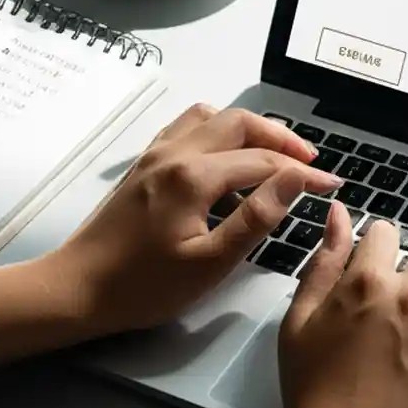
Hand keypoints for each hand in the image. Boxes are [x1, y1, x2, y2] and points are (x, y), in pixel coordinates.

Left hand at [41, 104, 342, 336]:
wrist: (76, 290)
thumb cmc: (144, 287)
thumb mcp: (211, 263)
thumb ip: (257, 218)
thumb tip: (294, 181)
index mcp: (194, 177)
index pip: (264, 163)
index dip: (303, 172)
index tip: (331, 185)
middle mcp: (175, 153)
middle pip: (240, 123)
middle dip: (282, 138)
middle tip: (310, 162)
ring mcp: (156, 155)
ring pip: (212, 118)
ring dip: (249, 129)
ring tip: (274, 155)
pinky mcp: (144, 165)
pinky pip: (188, 128)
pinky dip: (218, 131)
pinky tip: (226, 156)